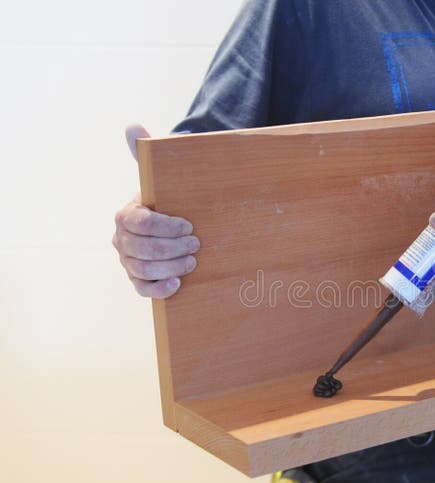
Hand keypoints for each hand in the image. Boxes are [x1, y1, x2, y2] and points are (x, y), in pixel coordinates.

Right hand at [113, 125, 199, 297]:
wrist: (175, 219)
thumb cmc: (169, 198)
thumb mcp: (161, 175)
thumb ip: (146, 152)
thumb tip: (133, 126)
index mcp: (126, 214)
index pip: (138, 223)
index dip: (164, 227)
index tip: (189, 225)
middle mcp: (121, 239)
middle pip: (141, 249)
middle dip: (172, 248)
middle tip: (198, 244)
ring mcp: (128, 260)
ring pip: (143, 269)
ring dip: (170, 266)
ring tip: (193, 261)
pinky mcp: (138, 278)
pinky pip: (142, 288)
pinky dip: (159, 288)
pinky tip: (177, 283)